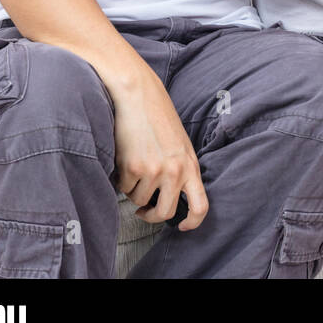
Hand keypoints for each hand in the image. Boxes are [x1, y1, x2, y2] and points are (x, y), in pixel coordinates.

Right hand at [110, 58, 209, 231]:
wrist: (138, 95)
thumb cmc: (157, 117)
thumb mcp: (179, 145)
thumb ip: (180, 170)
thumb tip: (170, 199)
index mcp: (191, 165)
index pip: (201, 206)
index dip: (192, 223)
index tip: (181, 227)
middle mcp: (176, 171)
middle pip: (165, 213)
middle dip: (151, 215)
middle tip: (143, 210)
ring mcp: (154, 170)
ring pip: (139, 200)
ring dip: (133, 190)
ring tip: (134, 167)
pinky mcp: (132, 168)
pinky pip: (123, 188)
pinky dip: (120, 180)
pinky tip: (124, 159)